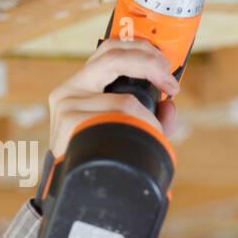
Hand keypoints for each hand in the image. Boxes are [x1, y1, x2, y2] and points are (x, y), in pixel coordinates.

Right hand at [46, 38, 180, 158]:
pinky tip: (142, 139)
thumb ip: (153, 117)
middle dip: (149, 64)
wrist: (75, 188)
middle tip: (170, 83)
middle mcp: (70, 89)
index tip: (168, 70)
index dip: (142, 51)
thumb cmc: (102, 156)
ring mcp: (67, 104)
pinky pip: (120, 117)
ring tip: (154, 132)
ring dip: (149, 117)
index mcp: (82, 85)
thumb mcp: (127, 130)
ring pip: (124, 99)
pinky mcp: (69, 121)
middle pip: (113, 56)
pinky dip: (140, 127)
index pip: (110, 49)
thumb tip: (170, 107)